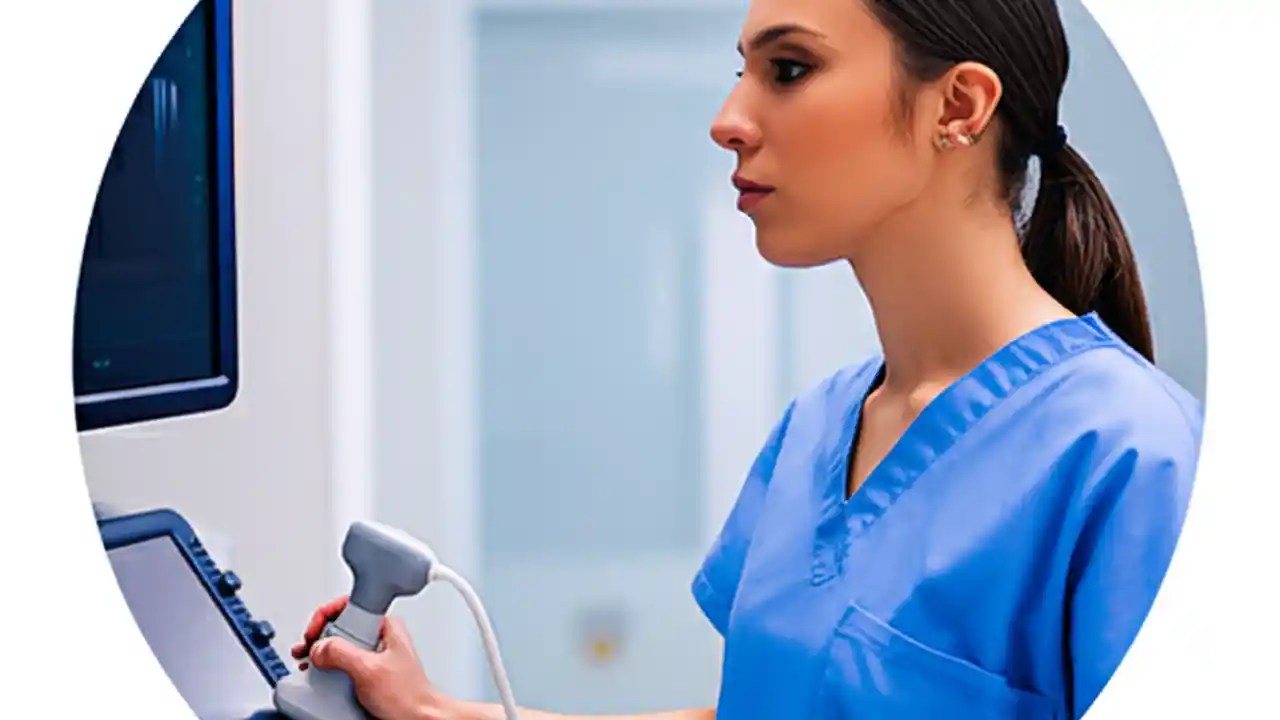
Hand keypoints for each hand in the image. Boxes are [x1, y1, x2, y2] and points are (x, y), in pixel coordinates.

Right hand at [290, 596, 460, 719]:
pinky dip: (327, 669)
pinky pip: (341, 664)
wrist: (418, 719)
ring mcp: (371, 656)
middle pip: (339, 626)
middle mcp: (378, 637)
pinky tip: (319, 676)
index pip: (348, 606)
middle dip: (319, 637)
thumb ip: (341, 653)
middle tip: (306, 650)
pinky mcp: (365, 673)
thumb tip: (319, 647)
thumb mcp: (370, 669)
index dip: (325, 616)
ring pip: (338, 646)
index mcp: (384, 625)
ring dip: (320, 654)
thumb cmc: (409, 695)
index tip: (312, 633)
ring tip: (307, 663)